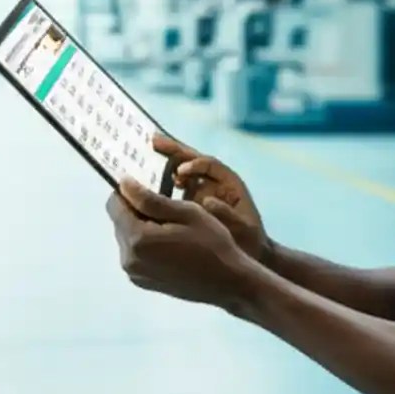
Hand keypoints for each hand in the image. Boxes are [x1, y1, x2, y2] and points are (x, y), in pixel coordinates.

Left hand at [106, 178, 256, 308]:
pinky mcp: (141, 281)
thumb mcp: (186, 213)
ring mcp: (134, 273)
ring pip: (127, 237)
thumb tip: (122, 183)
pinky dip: (147, 244)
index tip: (149, 190)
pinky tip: (171, 246)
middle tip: (168, 211)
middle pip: (120, 221)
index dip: (129, 192)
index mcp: (137, 239)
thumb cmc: (212, 243)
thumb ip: (149, 199)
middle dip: (136, 211)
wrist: (228, 283)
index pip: (114, 205)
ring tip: (172, 230)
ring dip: (142, 228)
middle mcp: (128, 258)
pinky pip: (135, 253)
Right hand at [153, 134, 272, 264]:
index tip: (179, 173)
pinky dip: (161, 183)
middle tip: (153, 141)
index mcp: (228, 182)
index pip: (209, 164)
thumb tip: (209, 201)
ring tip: (145, 156)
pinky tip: (145, 186)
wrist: (249, 253)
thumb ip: (228, 214)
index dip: (194, 165)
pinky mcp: (191, 201)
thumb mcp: (244, 229)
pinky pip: (174, 186)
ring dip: (164, 163)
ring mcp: (201, 189)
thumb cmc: (249, 241)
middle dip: (173, 151)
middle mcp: (213, 181)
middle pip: (191, 160)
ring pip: (180, 170)